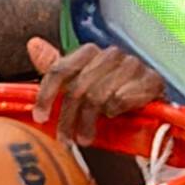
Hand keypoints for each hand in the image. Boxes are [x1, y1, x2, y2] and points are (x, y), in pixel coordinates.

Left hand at [27, 38, 163, 144]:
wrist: (147, 115)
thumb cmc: (110, 102)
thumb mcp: (79, 90)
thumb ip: (58, 71)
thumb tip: (33, 44)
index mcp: (90, 53)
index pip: (60, 69)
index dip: (47, 95)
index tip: (40, 118)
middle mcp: (111, 54)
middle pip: (77, 88)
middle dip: (68, 118)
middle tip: (65, 140)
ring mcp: (132, 66)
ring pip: (97, 96)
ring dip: (89, 123)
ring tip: (86, 138)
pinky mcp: (151, 81)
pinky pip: (121, 98)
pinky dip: (115, 112)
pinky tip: (115, 119)